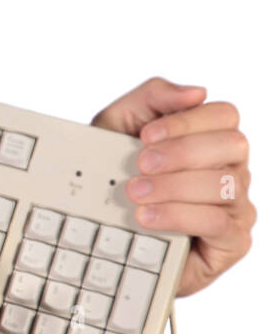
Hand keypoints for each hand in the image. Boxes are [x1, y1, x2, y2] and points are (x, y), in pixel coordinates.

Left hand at [91, 77, 253, 296]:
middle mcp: (230, 169)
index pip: (224, 115)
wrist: (99, 233)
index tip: (145, 135)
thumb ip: (151, 99)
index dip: (187, 121)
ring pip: (226, 184)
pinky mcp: (231, 241)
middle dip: (183, 152)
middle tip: (140, 165)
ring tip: (136, 193)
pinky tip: (146, 216)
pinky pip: (219, 223)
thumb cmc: (114, 175)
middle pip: (234, 145)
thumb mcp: (117, 128)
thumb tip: (196, 92)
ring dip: (175, 186)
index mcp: (210, 140)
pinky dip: (178, 216)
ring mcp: (235, 206)